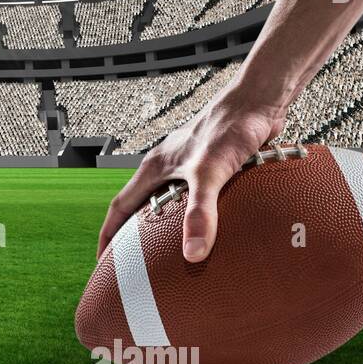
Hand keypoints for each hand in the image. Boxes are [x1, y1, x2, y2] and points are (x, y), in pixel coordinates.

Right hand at [97, 82, 286, 262]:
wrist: (258, 101)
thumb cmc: (229, 127)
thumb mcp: (211, 173)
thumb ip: (201, 213)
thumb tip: (193, 254)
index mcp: (154, 167)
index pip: (120, 206)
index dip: (110, 234)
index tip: (104, 259)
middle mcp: (167, 166)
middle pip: (140, 204)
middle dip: (133, 233)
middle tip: (133, 262)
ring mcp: (189, 164)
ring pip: (169, 200)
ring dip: (166, 224)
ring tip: (171, 250)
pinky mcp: (213, 164)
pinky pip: (198, 197)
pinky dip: (198, 215)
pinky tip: (215, 228)